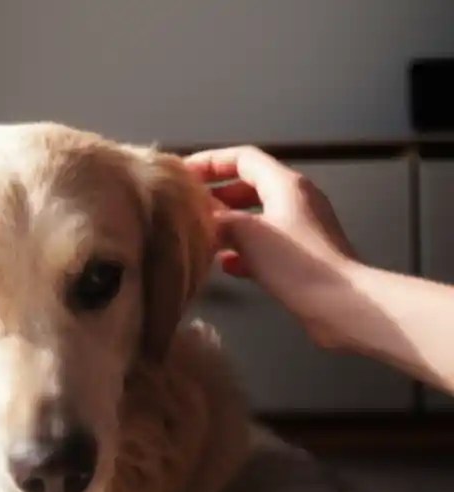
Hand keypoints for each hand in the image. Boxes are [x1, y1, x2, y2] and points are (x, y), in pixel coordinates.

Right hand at [185, 146, 361, 337]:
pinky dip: (243, 248)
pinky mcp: (302, 256)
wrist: (340, 303)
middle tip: (187, 205)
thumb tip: (200, 216)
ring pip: (256, 216)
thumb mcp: (246, 233)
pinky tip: (225, 264)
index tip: (183, 173)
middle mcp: (296, 200)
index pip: (243, 158)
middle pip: (249, 185)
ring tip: (202, 234)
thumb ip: (218, 219)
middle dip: (216, 193)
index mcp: (285, 184)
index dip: (210, 161)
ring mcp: (301, 229)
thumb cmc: (296, 263)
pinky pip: (265, 243)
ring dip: (228, 223)